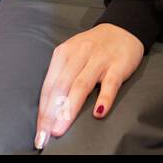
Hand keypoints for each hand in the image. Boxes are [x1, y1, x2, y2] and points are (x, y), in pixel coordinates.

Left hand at [34, 23, 143, 149]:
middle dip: (52, 112)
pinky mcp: (118, 65)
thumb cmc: (93, 47)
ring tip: (62, 127)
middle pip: (62, 86)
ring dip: (70, 108)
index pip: (49, 85)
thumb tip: (49, 109)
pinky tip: (99, 112)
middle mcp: (79, 55)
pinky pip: (110, 83)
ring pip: (81, 85)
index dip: (43, 110)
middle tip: (47, 134)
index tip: (40, 131)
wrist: (123, 28)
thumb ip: (61, 77)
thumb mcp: (72, 55)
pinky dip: (104, 98)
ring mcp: (99, 60)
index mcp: (63, 53)